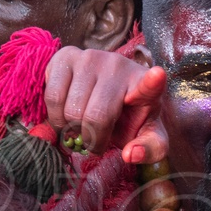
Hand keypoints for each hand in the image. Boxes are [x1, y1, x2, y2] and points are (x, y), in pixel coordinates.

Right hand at [43, 47, 169, 162]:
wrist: (105, 94)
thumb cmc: (129, 117)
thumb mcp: (146, 135)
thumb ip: (149, 149)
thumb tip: (131, 154)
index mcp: (146, 84)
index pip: (151, 84)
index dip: (152, 82)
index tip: (157, 76)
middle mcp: (119, 65)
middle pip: (96, 116)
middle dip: (92, 140)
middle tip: (93, 142)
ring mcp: (90, 57)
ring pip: (71, 109)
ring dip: (71, 130)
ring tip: (79, 129)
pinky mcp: (65, 56)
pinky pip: (52, 96)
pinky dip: (55, 116)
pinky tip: (65, 117)